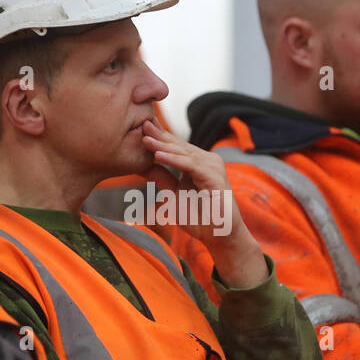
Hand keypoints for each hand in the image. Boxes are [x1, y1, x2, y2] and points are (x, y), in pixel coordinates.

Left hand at [140, 121, 266, 287]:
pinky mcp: (214, 177)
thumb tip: (145, 166)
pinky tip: (157, 155)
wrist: (219, 236)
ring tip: (145, 139)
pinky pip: (190, 165)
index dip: (159, 138)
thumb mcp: (175, 196)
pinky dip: (173, 160)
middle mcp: (207, 161)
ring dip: (163, 146)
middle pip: (179, 146)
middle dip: (159, 135)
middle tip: (141, 123)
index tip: (140, 128)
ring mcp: (212, 167)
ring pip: (183, 153)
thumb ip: (164, 180)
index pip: (176, 147)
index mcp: (198, 163)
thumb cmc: (200, 219)